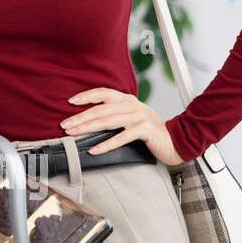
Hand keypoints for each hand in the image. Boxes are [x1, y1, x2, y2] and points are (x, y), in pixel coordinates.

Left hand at [62, 87, 185, 165]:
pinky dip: (106, 144)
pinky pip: (121, 137)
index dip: (86, 96)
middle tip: (65, 125)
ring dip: (88, 128)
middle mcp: (133, 105)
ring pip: (108, 121)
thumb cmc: (150, 131)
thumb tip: (89, 117)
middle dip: (81, 117)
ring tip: (73, 134)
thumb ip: (115, 113)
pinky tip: (94, 149)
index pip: (103, 93)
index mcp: (128, 99)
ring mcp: (140, 117)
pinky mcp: (145, 130)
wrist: (176, 141)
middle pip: (101, 109)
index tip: (70, 102)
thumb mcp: (132, 117)